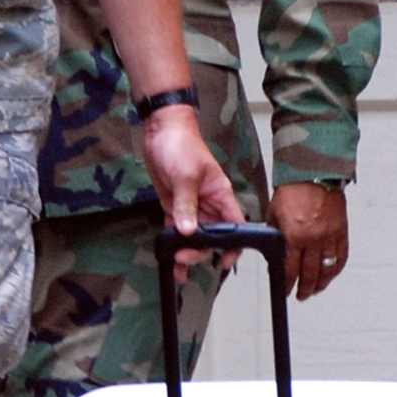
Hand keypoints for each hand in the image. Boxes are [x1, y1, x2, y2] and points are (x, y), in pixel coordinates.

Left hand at [140, 106, 243, 278]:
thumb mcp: (186, 175)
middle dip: (200, 250)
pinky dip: (173, 243)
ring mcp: (191, 206)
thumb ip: (187, 204)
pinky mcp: (175, 205)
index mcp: (220, 195)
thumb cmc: (182, 145)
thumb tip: (188, 231)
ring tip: (176, 266)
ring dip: (186, 252)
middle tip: (184, 257)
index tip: (225, 262)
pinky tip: (168, 256)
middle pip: (212, 236)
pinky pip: (176, 229)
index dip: (234, 245)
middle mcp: (209, 203)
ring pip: (193, 236)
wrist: (161, 130)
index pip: (235, 224)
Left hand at [268, 183, 348, 299]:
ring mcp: (330, 236)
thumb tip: (274, 254)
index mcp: (295, 236)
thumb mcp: (274, 215)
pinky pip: (341, 257)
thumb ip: (275, 237)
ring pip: (327, 270)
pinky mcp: (341, 231)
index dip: (288, 284)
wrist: (313, 173)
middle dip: (304, 289)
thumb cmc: (293, 189)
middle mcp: (314, 239)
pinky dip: (336, 269)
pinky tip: (331, 274)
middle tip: (301, 295)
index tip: (286, 289)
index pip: (291, 270)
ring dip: (321, 284)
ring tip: (316, 290)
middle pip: (310, 274)